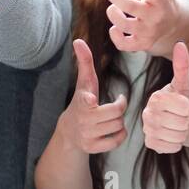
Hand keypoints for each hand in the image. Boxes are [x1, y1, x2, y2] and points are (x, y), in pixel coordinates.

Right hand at [60, 39, 127, 153]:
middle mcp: (82, 120)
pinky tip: (111, 131)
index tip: (90, 100)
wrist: (69, 132)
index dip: (89, 101)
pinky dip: (119, 136)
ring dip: (119, 122)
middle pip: (117, 113)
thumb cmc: (82, 101)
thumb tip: (78, 41)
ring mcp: (86, 135)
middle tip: (112, 106)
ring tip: (110, 118)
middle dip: (118, 109)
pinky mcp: (92, 148)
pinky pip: (118, 141)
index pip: (86, 101)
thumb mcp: (84, 83)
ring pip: (119, 126)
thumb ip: (84, 63)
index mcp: (81, 102)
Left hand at [103, 0, 188, 53]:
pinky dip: (115, 36)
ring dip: (113, 14)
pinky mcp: (141, 44)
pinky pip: (123, 44)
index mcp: (162, 0)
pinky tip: (116, 27)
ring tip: (115, 8)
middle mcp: (155, 17)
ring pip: (122, 24)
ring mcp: (148, 32)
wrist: (175, 25)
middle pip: (129, 7)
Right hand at [143, 42, 188, 154]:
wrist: (180, 119)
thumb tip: (180, 44)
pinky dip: (178, 143)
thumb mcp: (184, 84)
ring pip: (178, 136)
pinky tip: (173, 135)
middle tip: (182, 117)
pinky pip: (172, 147)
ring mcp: (147, 129)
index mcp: (156, 98)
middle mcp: (147, 113)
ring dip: (183, 132)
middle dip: (187, 120)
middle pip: (181, 123)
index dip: (188, 107)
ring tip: (178, 125)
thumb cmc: (182, 100)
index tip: (184, 105)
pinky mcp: (151, 143)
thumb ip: (182, 66)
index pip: (182, 106)